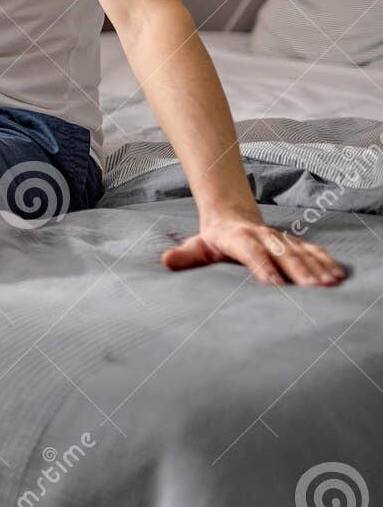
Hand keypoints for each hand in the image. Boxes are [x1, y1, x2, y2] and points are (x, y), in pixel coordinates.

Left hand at [162, 212, 345, 286]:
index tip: (274, 285)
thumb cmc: (212, 239)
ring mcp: (279, 238)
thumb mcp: (195, 246)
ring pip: (300, 252)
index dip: (262, 266)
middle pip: (282, 253)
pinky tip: (338, 275)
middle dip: (298, 271)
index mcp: (237, 238)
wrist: (230, 216)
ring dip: (316, 268)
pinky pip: (312, 251)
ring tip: (330, 285)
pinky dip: (326, 262)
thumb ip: (184, 256)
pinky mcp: (291, 242)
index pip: (251, 252)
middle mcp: (262, 236)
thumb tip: (166, 261)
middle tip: (312, 290)